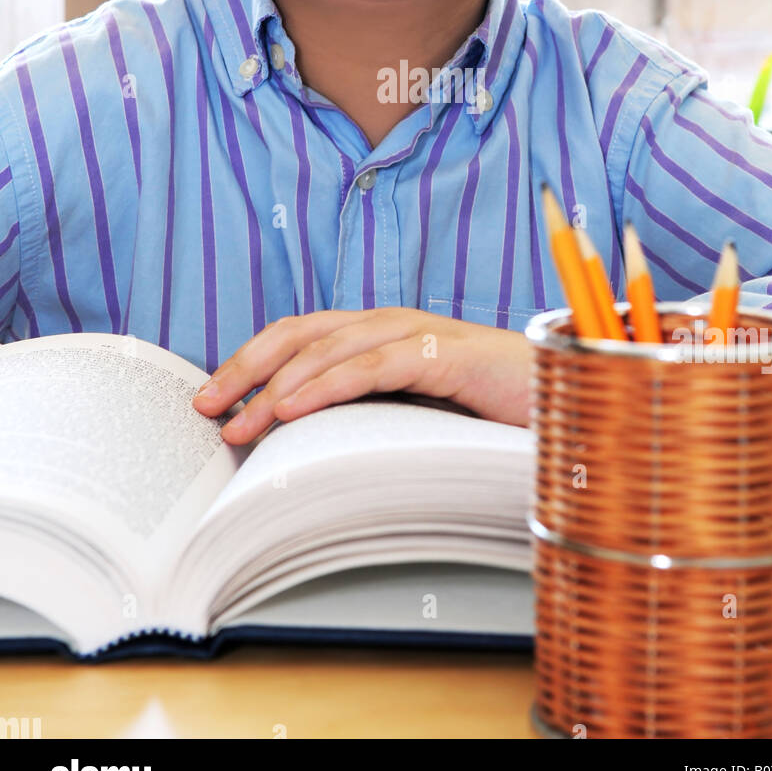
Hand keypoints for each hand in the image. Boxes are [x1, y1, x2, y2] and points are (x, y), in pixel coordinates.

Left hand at [192, 307, 532, 442]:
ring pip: (331, 347)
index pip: (299, 336)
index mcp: (381, 334)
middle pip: (302, 333)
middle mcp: (393, 324)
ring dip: (279, 386)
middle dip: (247, 368)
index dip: (250, 361)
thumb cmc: (489, 409)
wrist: (566, 400)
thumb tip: (299, 446)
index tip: (210, 400)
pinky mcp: (448, 355)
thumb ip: (368, 413)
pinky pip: (377, 365)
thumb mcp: (414, 413)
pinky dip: (331, 384)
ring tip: (241, 421)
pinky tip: (297, 408)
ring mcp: (420, 334)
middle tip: (205, 407)